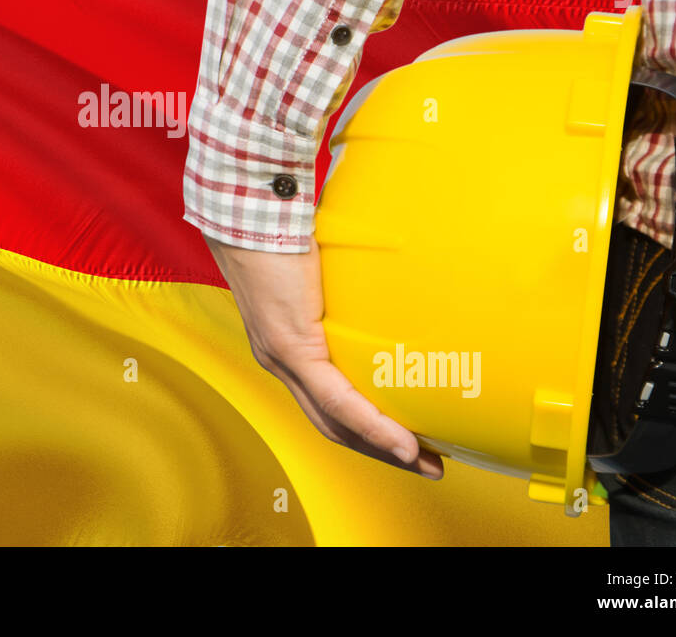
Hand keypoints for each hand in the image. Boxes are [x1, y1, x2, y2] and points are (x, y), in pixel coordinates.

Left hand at [205, 234, 442, 478]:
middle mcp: (280, 362)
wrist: (251, 212)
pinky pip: (336, 398)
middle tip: (424, 463)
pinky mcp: (292, 347)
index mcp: (286, 347)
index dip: (364, 429)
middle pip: (332, 425)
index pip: (325, 404)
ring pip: (335, 422)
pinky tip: (403, 442)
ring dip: (382, 449)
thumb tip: (388, 275)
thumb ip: (344, 285)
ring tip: (423, 461)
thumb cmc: (282, 229)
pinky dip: (372, 426)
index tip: (404, 441)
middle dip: (379, 451)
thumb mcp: (320, 270)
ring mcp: (283, 358)